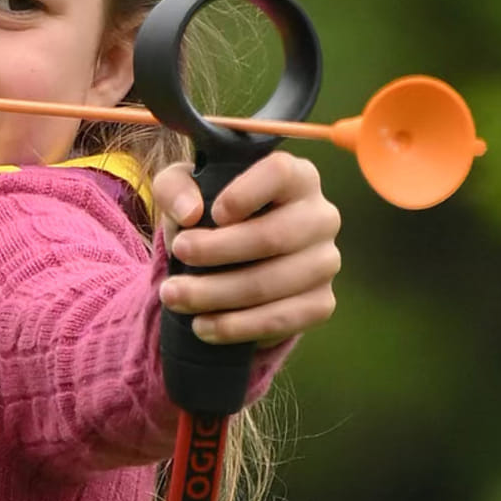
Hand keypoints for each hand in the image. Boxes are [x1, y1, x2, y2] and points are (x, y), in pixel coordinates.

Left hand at [154, 151, 341, 344]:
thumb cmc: (211, 215)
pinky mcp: (322, 303)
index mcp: (297, 177)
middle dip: (216, 251)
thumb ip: (175, 189)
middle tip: (176, 256)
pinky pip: (280, 320)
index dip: (244, 194)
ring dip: (215, 294)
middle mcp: (321, 216)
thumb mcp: (184, 192)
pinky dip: (236, 327)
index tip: (212, 214)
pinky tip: (203, 325)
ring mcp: (326, 262)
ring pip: (270, 284)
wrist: (232, 263)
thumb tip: (190, 213)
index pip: (280, 174)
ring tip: (174, 296)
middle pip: (272, 236)